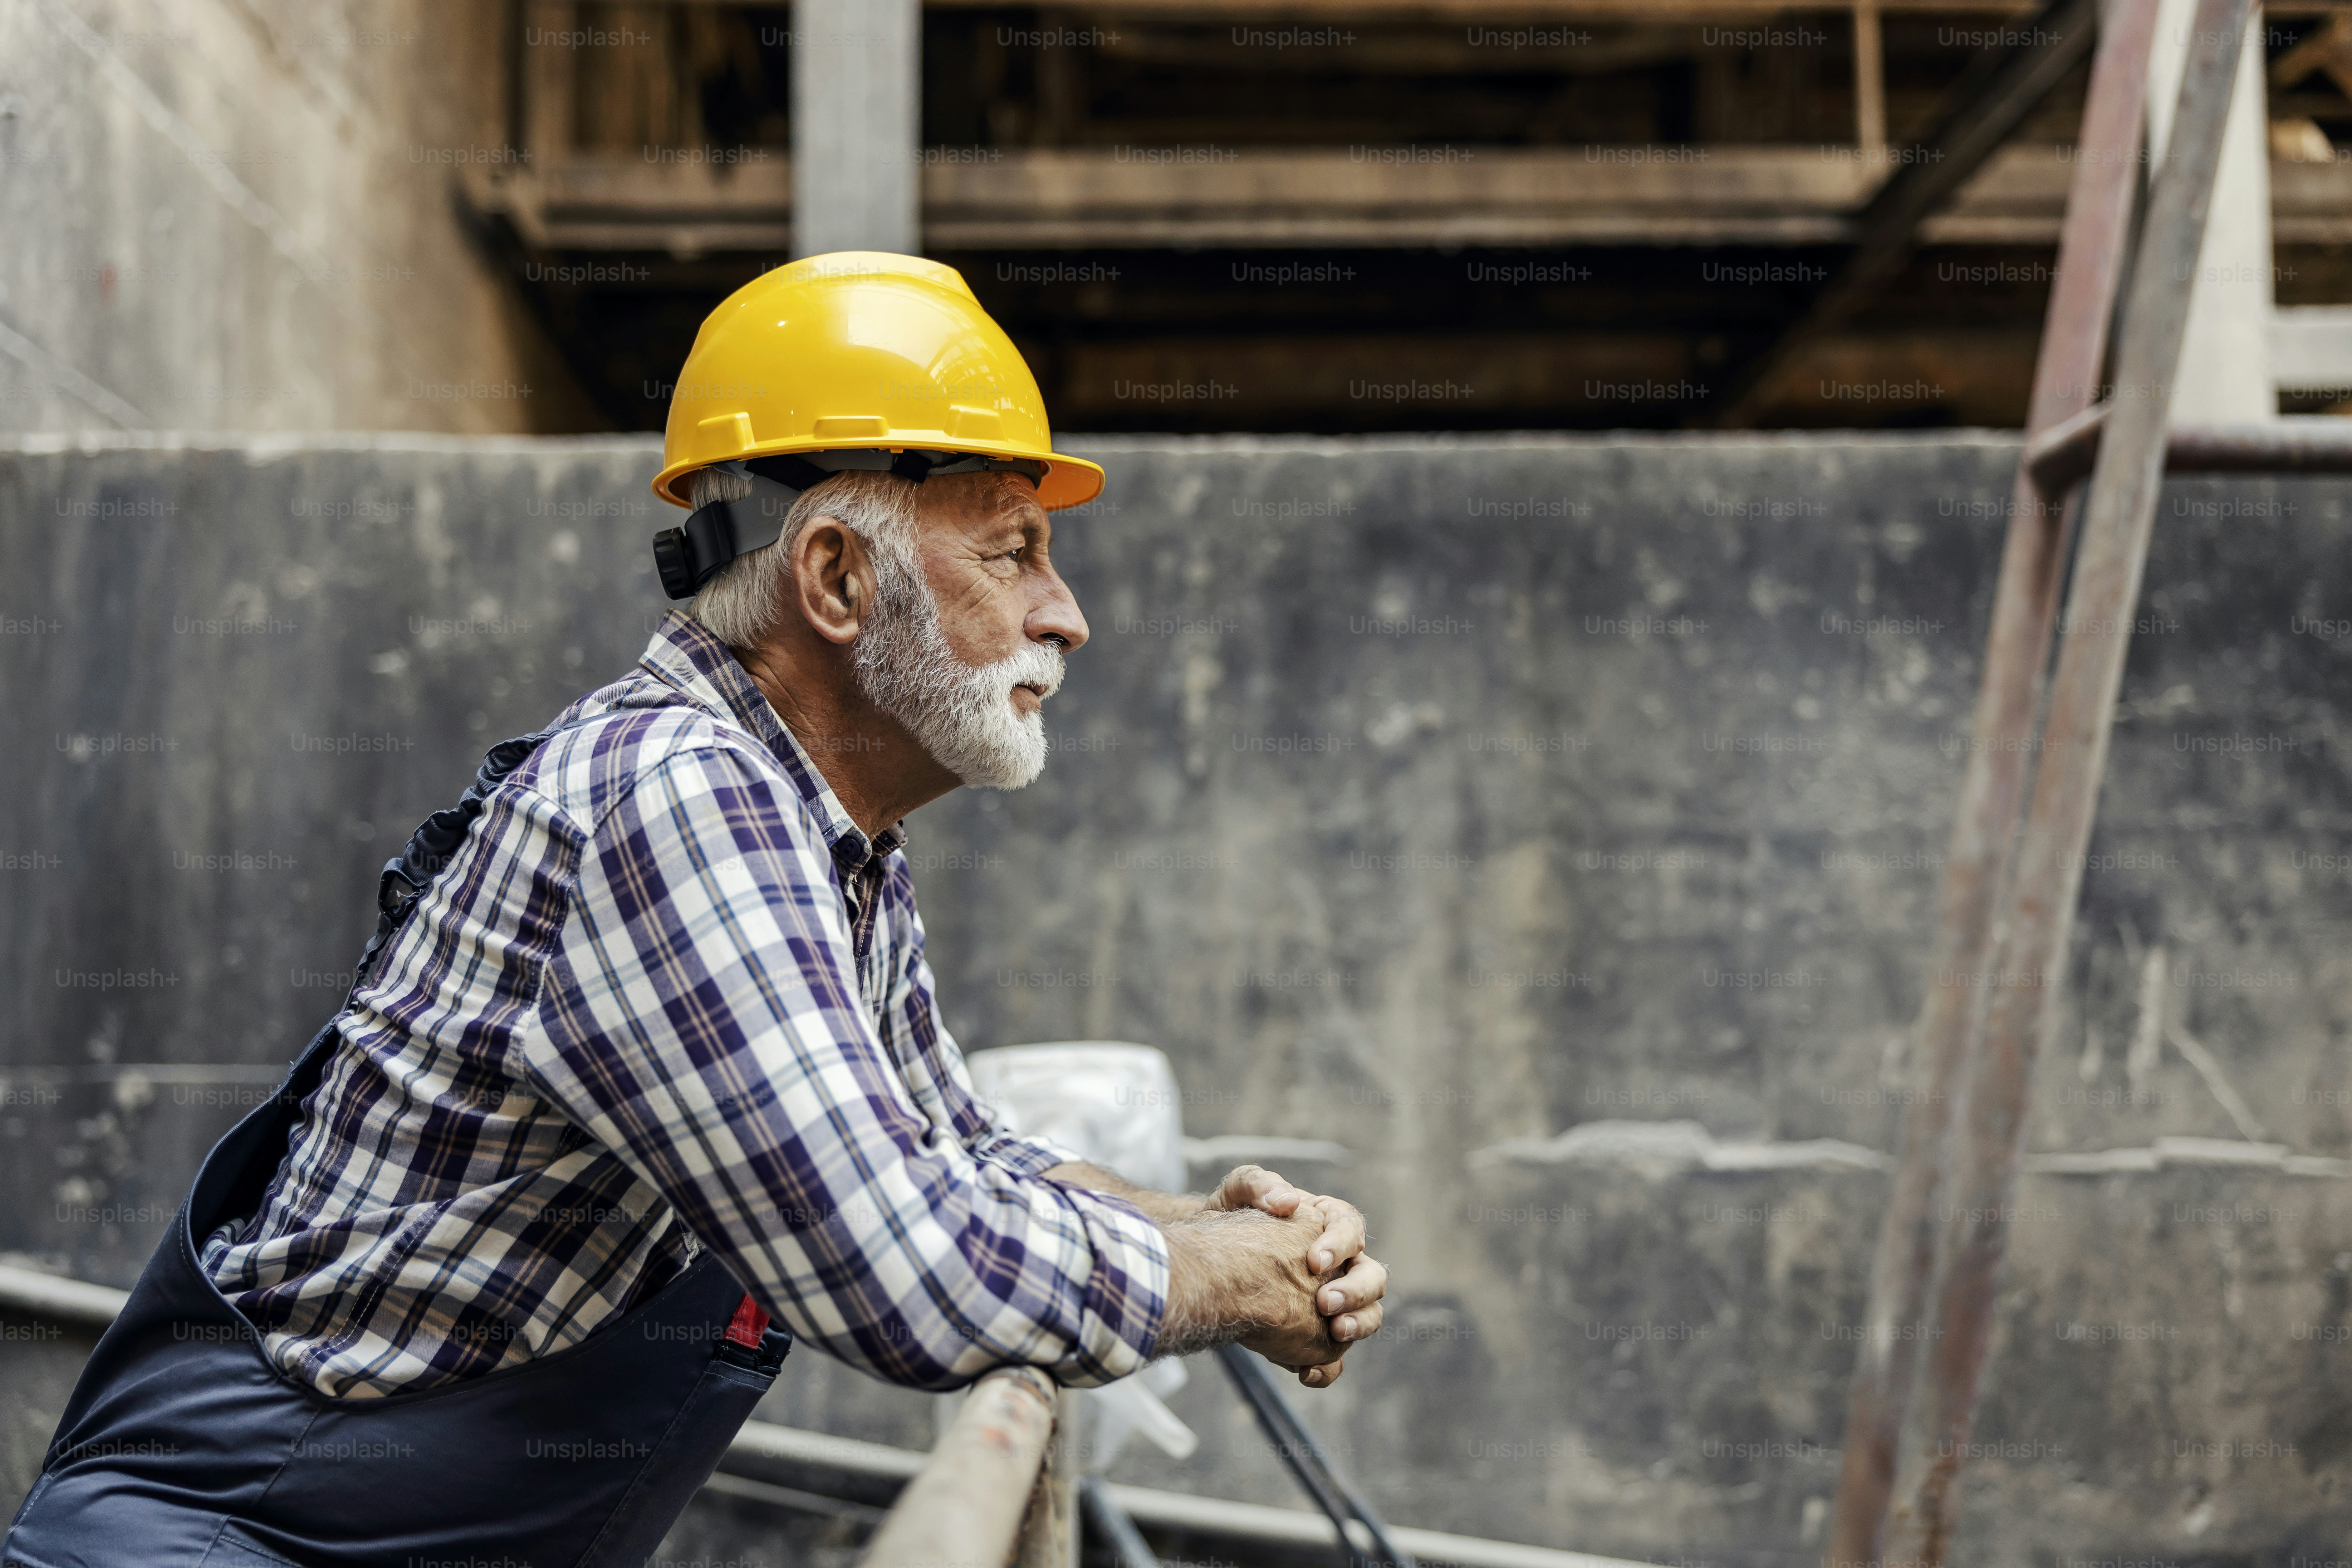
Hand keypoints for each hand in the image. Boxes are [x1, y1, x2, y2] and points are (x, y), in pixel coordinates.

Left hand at [1209, 1166, 1384, 1362]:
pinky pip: (1334, 1357)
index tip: (1313, 1261)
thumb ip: (1258, 1184)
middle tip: (1325, 1303)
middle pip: (1371, 1276)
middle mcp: (1339, 1264)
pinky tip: (1306, 1373)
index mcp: (1326, 1224)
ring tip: (1335, 1334)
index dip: (1340, 1245)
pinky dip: (1328, 1368)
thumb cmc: (1229, 1221)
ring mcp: (1330, 1301)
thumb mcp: (1235, 1194)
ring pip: (1367, 1315)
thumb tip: (1289, 1200)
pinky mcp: (1315, 1335)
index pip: (1349, 1228)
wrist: (1207, 1262)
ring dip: (1358, 1326)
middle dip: (1356, 1292)